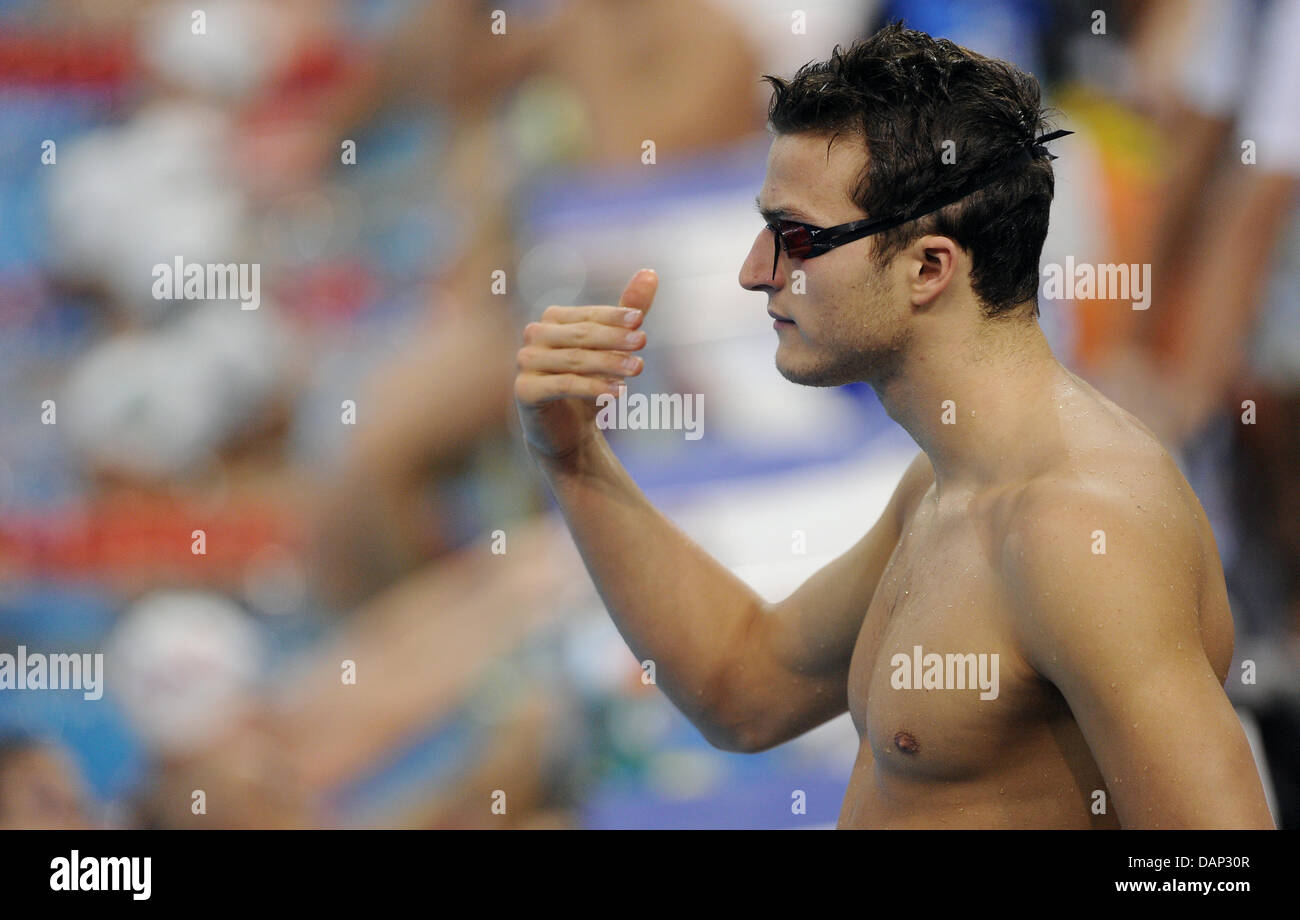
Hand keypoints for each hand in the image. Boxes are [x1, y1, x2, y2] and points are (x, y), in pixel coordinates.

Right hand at [514, 268, 657, 462]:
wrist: (568, 432)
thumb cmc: (590, 384)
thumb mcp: (614, 347)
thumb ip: (629, 311)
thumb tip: (651, 272)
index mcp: (553, 319)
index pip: (587, 314)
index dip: (614, 316)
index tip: (640, 321)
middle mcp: (534, 336)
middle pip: (581, 335)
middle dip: (614, 338)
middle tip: (642, 343)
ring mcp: (526, 363)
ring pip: (573, 360)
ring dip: (608, 363)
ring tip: (637, 368)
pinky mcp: (525, 390)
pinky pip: (563, 384)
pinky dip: (592, 387)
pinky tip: (617, 393)